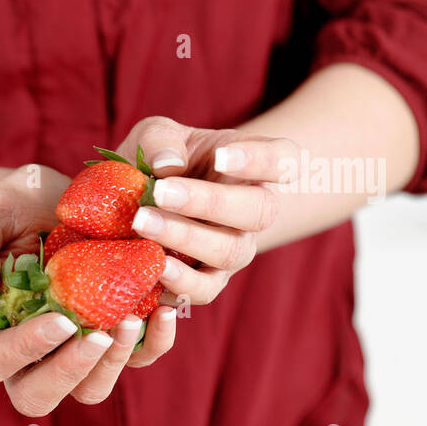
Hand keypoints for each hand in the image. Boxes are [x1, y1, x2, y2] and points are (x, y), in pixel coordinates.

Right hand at [0, 165, 178, 416]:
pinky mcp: (114, 337)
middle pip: (36, 397)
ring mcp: (72, 350)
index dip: (25, 350)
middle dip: (69, 373)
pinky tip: (165, 310)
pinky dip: (153, 343)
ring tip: (130, 319)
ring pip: (88, 391)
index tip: (60, 320)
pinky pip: (136, 360)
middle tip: (98, 337)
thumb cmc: (14, 204)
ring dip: (111, 365)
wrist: (61, 198)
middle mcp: (27, 352)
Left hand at [115, 116, 288, 304]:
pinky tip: (154, 267)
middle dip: (209, 202)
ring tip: (143, 223)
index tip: (220, 155)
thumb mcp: (155, 136)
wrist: (145, 202)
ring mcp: (236, 247)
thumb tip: (166, 165)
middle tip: (160, 192)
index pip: (283, 158)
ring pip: (232, 251)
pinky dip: (181, 283)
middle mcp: (255, 210)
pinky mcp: (209, 280)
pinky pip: (206, 290)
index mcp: (254, 166)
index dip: (259, 159)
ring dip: (187, 239)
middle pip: (259, 211)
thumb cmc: (160, 160)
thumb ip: (161, 140)